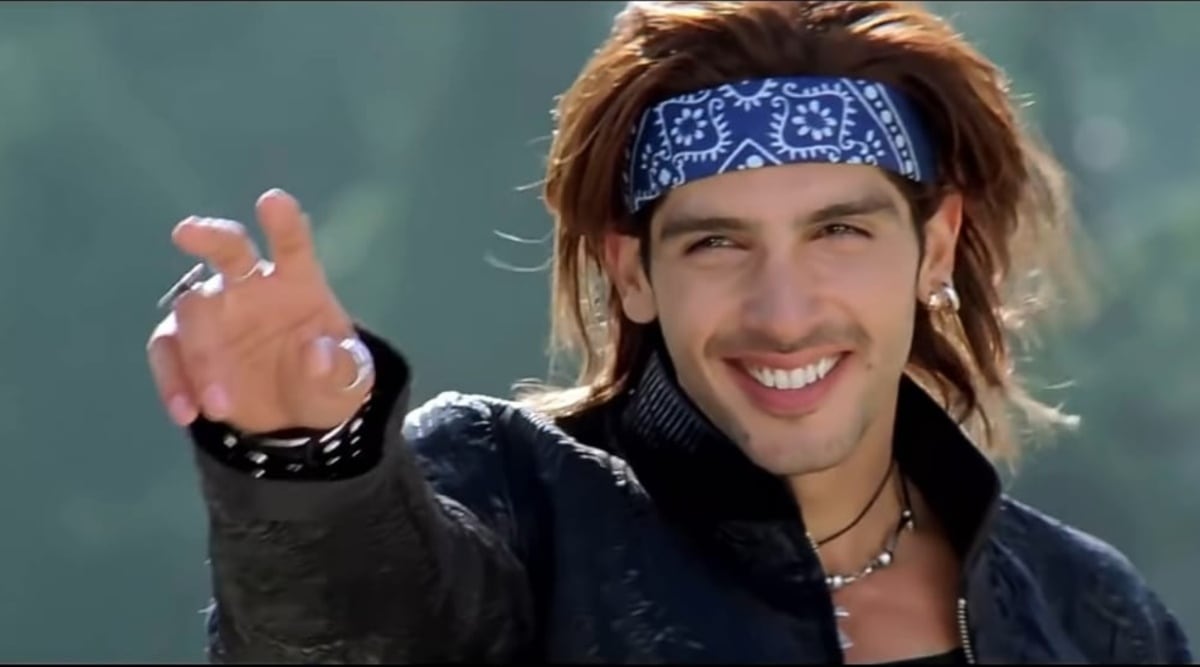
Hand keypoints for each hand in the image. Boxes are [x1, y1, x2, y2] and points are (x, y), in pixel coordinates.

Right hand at [147, 189, 373, 433]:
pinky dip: (174, 382)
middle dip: (208, 237)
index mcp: (298, 281)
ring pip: (192, 313)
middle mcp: (251, 286)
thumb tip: (317, 355)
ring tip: (221, 405)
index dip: (283, 222)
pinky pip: (169, 353)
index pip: (292, 244)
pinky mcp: (186, 346)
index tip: (272, 202)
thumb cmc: (326, 379)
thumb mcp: (348, 382)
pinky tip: (187, 412)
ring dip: (201, 357)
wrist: (296, 415)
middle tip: (185, 232)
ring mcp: (215, 314)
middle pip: (227, 251)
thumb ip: (339, 368)